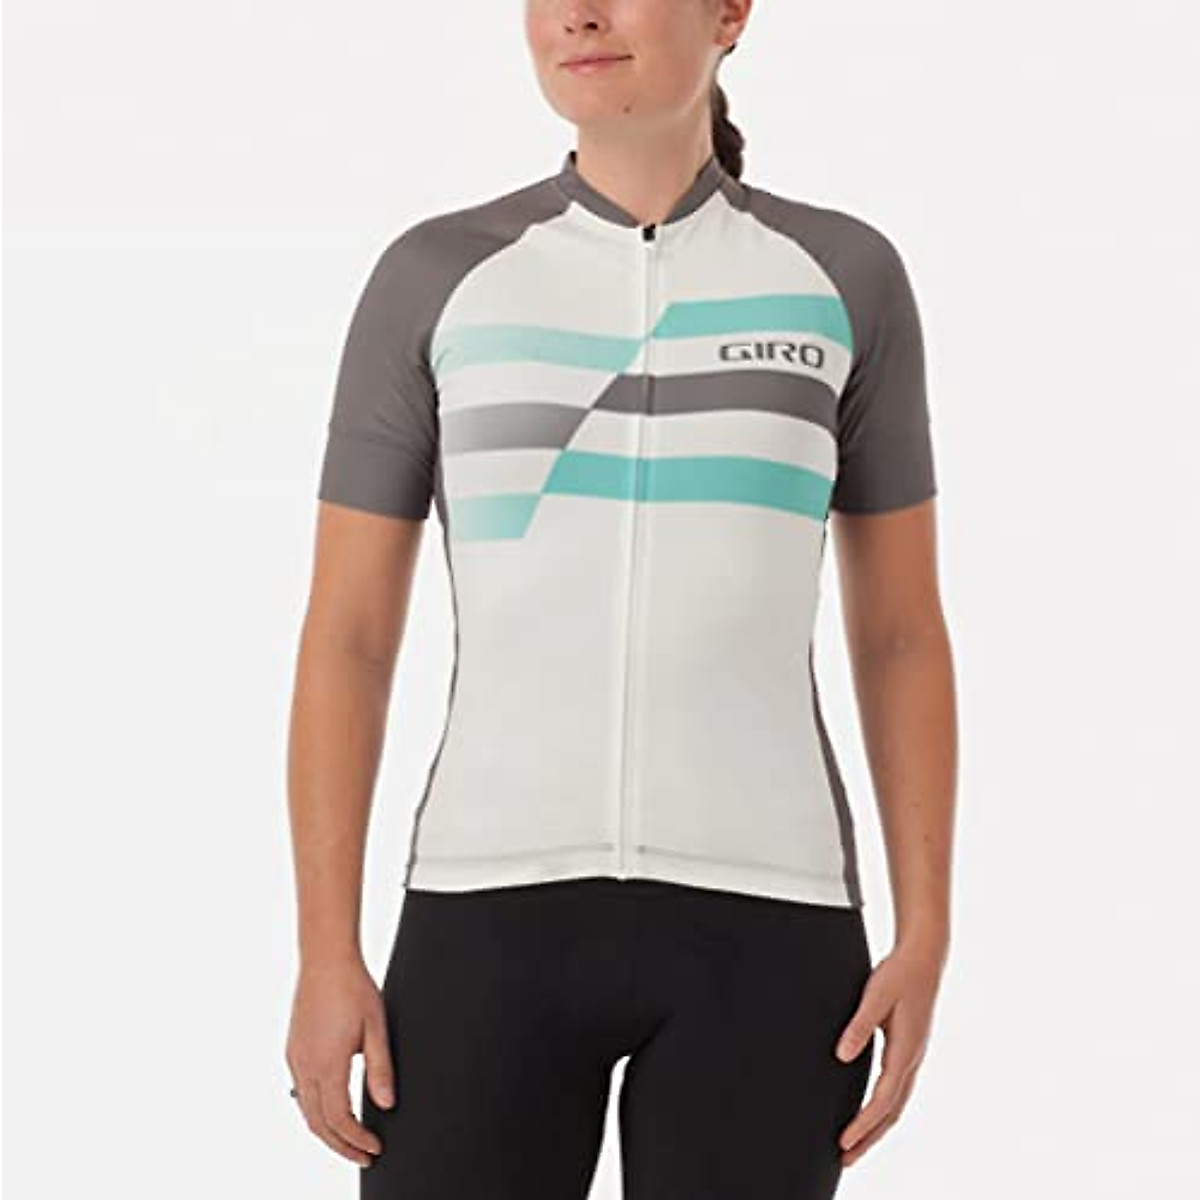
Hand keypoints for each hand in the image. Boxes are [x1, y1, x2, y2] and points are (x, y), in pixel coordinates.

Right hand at [285, 955, 395, 1167]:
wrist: (325, 960)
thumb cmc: (353, 988)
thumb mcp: (376, 1028)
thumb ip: (381, 1068)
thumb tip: (387, 1104)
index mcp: (327, 1064)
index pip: (339, 1119)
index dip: (356, 1140)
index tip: (374, 1149)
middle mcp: (305, 1066)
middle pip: (318, 1124)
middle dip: (341, 1146)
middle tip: (363, 1156)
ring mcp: (295, 1058)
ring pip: (306, 1111)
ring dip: (327, 1131)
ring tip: (349, 1141)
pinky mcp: (293, 1050)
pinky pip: (301, 1092)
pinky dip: (315, 1111)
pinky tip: (331, 1110)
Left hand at [834, 933, 946, 1166]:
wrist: (924, 958)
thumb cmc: (900, 974)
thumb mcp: (875, 995)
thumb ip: (858, 1026)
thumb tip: (842, 1055)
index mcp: (905, 1050)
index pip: (883, 1100)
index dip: (863, 1124)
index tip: (844, 1143)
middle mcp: (912, 1059)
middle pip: (891, 1112)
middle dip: (869, 1138)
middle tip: (845, 1159)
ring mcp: (913, 1057)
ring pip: (896, 1104)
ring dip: (875, 1128)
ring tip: (854, 1146)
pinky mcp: (908, 1050)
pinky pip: (896, 1090)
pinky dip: (883, 1110)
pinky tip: (871, 1114)